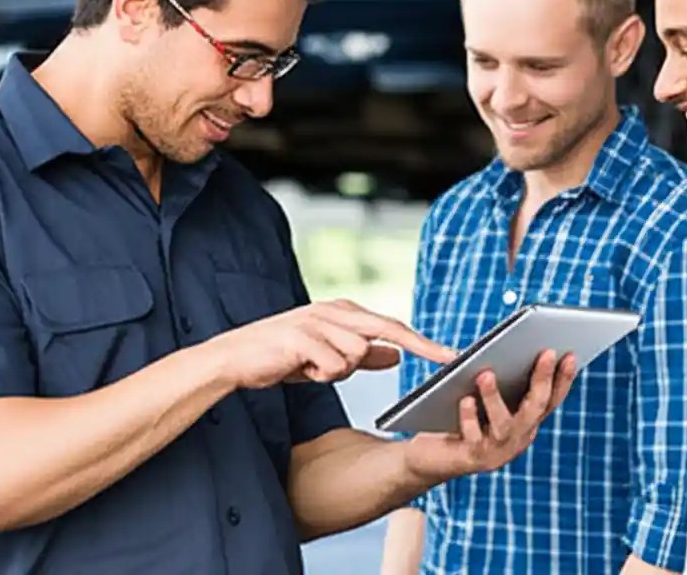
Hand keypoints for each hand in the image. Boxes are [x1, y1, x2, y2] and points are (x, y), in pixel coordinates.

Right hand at [217, 300, 455, 388]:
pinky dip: (320, 375)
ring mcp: (318, 321)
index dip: (423, 341)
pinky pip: (332, 365)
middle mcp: (334, 311)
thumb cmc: (283, 356)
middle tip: (447, 359)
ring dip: (337, 371)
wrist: (235, 358)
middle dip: (420, 346)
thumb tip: (396, 356)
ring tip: (312, 367)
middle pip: (387, 329)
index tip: (451, 355)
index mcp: (342, 312)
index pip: (391, 326)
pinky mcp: (302, 337)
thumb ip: (363, 354)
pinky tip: (300, 368)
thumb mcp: (328, 355)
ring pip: (356, 355)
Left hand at [401, 349, 577, 483]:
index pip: (551, 399)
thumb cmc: (460, 420)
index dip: (564, 378)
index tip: (570, 353)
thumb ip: (497, 378)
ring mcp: (497, 451)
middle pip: (535, 408)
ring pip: (504, 425)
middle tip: (545, 352)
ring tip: (485, 374)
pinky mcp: (473, 459)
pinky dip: (469, 418)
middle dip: (542, 380)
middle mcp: (518, 438)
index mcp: (525, 422)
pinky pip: (473, 438)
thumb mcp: (484, 398)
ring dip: (494, 398)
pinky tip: (463, 400)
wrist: (432, 458)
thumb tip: (502, 347)